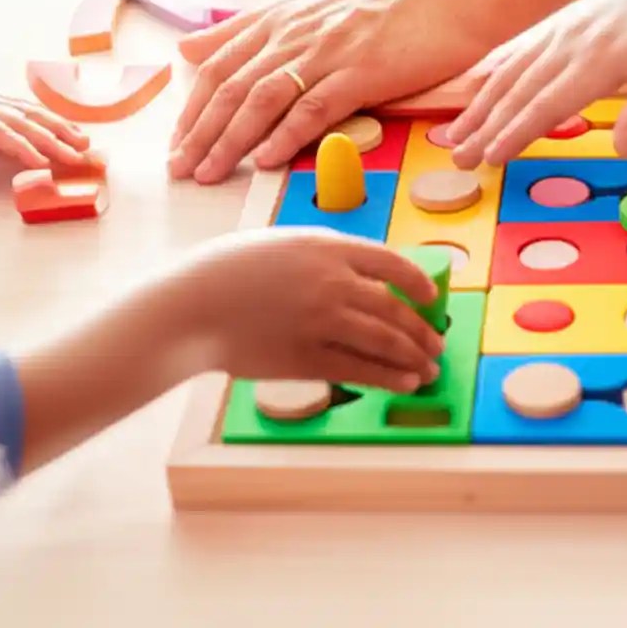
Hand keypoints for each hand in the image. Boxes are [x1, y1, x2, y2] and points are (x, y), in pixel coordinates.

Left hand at [169, 0, 494, 184]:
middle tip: (178, 168)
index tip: (176, 142)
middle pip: (231, 87)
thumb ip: (249, 31)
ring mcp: (327, 52)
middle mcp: (295, 33)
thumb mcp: (312, 6)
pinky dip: (285, 135)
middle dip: (199, 132)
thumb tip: (190, 47)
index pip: (219, 66)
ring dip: (230, 141)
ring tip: (208, 172)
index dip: (192, 107)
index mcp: (282, 19)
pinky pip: (313, 108)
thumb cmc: (391, 5)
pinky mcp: (361, 72)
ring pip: (262, 100)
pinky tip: (266, 160)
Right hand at [176, 228, 444, 392]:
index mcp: (327, 247)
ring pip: (385, 341)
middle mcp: (332, 282)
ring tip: (430, 369)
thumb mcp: (281, 244)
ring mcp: (321, 321)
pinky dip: (389, 378)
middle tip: (437, 344)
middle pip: (394, 308)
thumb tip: (363, 277)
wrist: (189, 306)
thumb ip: (323, 256)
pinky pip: (360, 370)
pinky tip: (406, 383)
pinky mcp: (307, 358)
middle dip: (422, 330)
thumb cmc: (227, 271)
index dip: (419, 282)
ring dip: (415, 358)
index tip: (431, 297)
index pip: (391, 263)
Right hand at [446, 0, 626, 168]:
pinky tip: (473, 87)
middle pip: (518, 93)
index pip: (546, 105)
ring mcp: (561, 32)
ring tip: (454, 133)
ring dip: (479, 105)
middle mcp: (571, 45)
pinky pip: (518, 50)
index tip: (491, 158)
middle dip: (485, 127)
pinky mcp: (562, 24)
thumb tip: (623, 152)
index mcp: (597, 62)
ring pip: (510, 72)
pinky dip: (491, 71)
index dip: (515, 133)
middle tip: (458, 158)